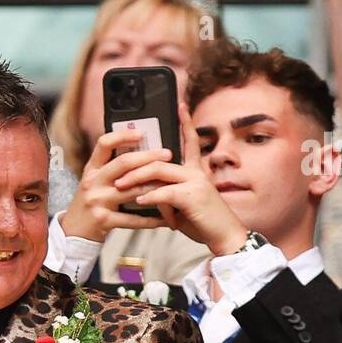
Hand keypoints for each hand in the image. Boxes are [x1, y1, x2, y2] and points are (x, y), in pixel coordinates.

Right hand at [63, 127, 173, 240]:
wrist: (74, 232)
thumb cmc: (90, 204)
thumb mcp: (95, 181)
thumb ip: (112, 168)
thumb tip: (140, 151)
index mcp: (92, 169)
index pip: (104, 144)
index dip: (122, 135)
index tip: (141, 132)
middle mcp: (93, 182)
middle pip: (123, 163)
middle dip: (149, 157)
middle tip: (167, 154)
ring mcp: (98, 201)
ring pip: (132, 190)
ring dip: (155, 188)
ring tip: (172, 185)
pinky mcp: (104, 220)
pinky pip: (133, 219)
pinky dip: (151, 219)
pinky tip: (163, 218)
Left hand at [115, 103, 249, 254]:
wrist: (224, 236)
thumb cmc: (202, 221)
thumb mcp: (182, 204)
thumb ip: (167, 193)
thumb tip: (144, 193)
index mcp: (195, 170)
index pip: (190, 142)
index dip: (186, 123)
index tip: (179, 106)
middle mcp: (196, 172)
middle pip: (160, 159)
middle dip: (135, 165)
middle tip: (117, 174)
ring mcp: (195, 182)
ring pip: (159, 172)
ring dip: (136, 179)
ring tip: (121, 185)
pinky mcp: (192, 196)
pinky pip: (164, 192)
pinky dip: (149, 197)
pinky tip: (139, 202)